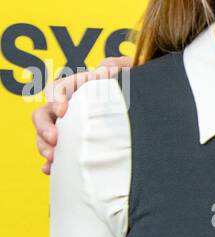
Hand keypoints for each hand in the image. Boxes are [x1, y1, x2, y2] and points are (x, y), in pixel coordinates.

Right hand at [32, 56, 133, 175]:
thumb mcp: (132, 72)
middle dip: (43, 126)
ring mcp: (69, 128)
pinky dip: (50, 162)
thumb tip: (104, 69)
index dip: (55, 98)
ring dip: (44, 145)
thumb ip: (119, 66)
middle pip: (44, 113)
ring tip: (53, 158)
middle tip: (54, 139)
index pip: (58, 88)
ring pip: (44, 135)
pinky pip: (56, 154)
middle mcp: (69, 108)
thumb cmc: (136, 87)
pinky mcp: (74, 146)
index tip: (63, 111)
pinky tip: (50, 170)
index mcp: (79, 87)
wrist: (149, 107)